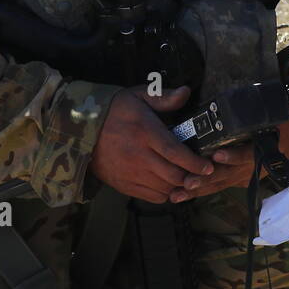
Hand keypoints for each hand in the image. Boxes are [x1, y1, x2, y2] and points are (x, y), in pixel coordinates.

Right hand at [90, 85, 212, 203]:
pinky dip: (165, 194)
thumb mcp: (138, 96)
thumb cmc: (114, 110)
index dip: (194, 162)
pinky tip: (171, 186)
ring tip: (191, 181)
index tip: (208, 166)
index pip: (175, 152)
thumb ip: (163, 97)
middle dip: (192, 178)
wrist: (80, 129)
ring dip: (180, 187)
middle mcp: (138, 156)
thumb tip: (186, 92)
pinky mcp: (123, 184)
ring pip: (164, 188)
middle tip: (204, 175)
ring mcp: (130, 172)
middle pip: (172, 175)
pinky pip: (151, 196)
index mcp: (144, 132)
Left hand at [174, 105, 288, 200]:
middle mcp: (254, 164)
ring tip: (179, 192)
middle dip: (206, 178)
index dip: (234, 156)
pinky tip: (183, 194)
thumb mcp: (282, 109)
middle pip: (228, 173)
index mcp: (264, 145)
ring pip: (221, 182)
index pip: (248, 154)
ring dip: (200, 188)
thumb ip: (266, 101)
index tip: (217, 154)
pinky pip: (220, 185)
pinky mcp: (240, 178)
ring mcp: (246, 173)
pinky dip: (202, 189)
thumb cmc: (287, 120)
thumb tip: (268, 78)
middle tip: (188, 181)